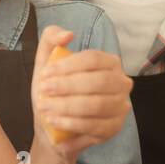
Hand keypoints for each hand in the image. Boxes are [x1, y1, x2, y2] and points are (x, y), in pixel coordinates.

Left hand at [32, 26, 132, 160]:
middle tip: (43, 91)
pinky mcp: (114, 128)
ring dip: (67, 107)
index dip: (68, 65)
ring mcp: (120, 107)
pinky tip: (55, 123)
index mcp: (109, 63)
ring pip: (97, 105)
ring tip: (45, 109)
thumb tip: (68, 34)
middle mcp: (121, 83)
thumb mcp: (46, 62)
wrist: (54, 125)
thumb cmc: (54, 90)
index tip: (44, 74)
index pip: (93, 59)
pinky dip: (72, 125)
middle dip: (66, 86)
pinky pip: (95, 127)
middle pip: (98, 82)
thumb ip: (51, 39)